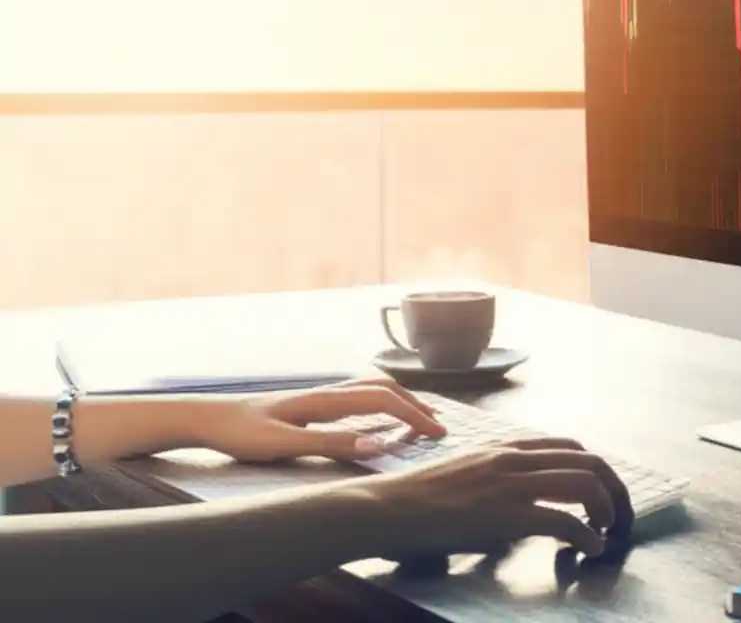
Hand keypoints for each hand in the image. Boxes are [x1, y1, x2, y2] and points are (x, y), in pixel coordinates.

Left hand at [192, 378, 444, 462]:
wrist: (206, 418)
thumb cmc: (239, 433)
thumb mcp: (283, 444)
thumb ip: (331, 444)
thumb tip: (378, 445)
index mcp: (324, 400)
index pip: (382, 402)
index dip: (413, 417)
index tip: (436, 435)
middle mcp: (326, 392)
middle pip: (383, 389)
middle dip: (416, 406)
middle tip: (439, 428)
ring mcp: (318, 396)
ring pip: (372, 389)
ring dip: (401, 401)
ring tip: (420, 417)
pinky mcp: (310, 404)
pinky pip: (357, 397)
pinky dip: (381, 404)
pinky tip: (379, 418)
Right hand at [351, 437, 634, 559]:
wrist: (386, 508)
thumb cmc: (415, 498)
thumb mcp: (464, 473)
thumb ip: (496, 479)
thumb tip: (519, 503)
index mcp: (504, 447)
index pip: (568, 446)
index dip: (593, 470)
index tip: (599, 494)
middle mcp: (514, 458)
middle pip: (588, 459)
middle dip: (613, 488)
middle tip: (617, 515)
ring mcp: (512, 484)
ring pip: (585, 482)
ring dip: (607, 508)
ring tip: (607, 530)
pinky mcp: (507, 515)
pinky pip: (566, 521)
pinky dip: (588, 536)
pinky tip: (590, 549)